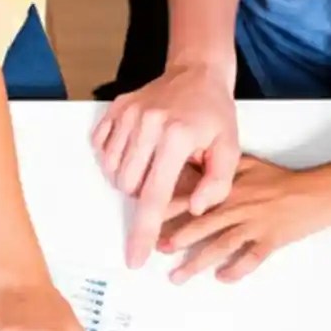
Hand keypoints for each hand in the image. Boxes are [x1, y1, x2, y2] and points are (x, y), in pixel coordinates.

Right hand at [93, 64, 240, 267]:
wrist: (196, 72)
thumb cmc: (213, 114)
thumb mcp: (230, 148)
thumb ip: (217, 183)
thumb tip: (194, 208)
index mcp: (177, 137)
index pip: (155, 196)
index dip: (144, 231)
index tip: (134, 258)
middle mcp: (148, 124)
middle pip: (129, 186)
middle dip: (142, 192)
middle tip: (162, 174)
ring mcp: (128, 115)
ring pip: (113, 171)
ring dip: (128, 176)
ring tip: (150, 160)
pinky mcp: (114, 110)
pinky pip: (100, 149)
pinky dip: (113, 157)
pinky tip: (134, 148)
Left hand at [159, 156, 330, 282]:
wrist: (320, 190)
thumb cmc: (284, 179)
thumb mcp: (249, 165)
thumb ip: (220, 168)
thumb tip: (190, 167)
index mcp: (231, 188)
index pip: (194, 198)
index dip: (169, 210)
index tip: (148, 220)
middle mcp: (240, 206)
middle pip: (202, 225)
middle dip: (177, 239)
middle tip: (157, 250)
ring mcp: (256, 224)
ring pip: (221, 246)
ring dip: (197, 263)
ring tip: (177, 276)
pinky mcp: (272, 239)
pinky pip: (251, 259)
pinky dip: (236, 270)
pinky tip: (221, 278)